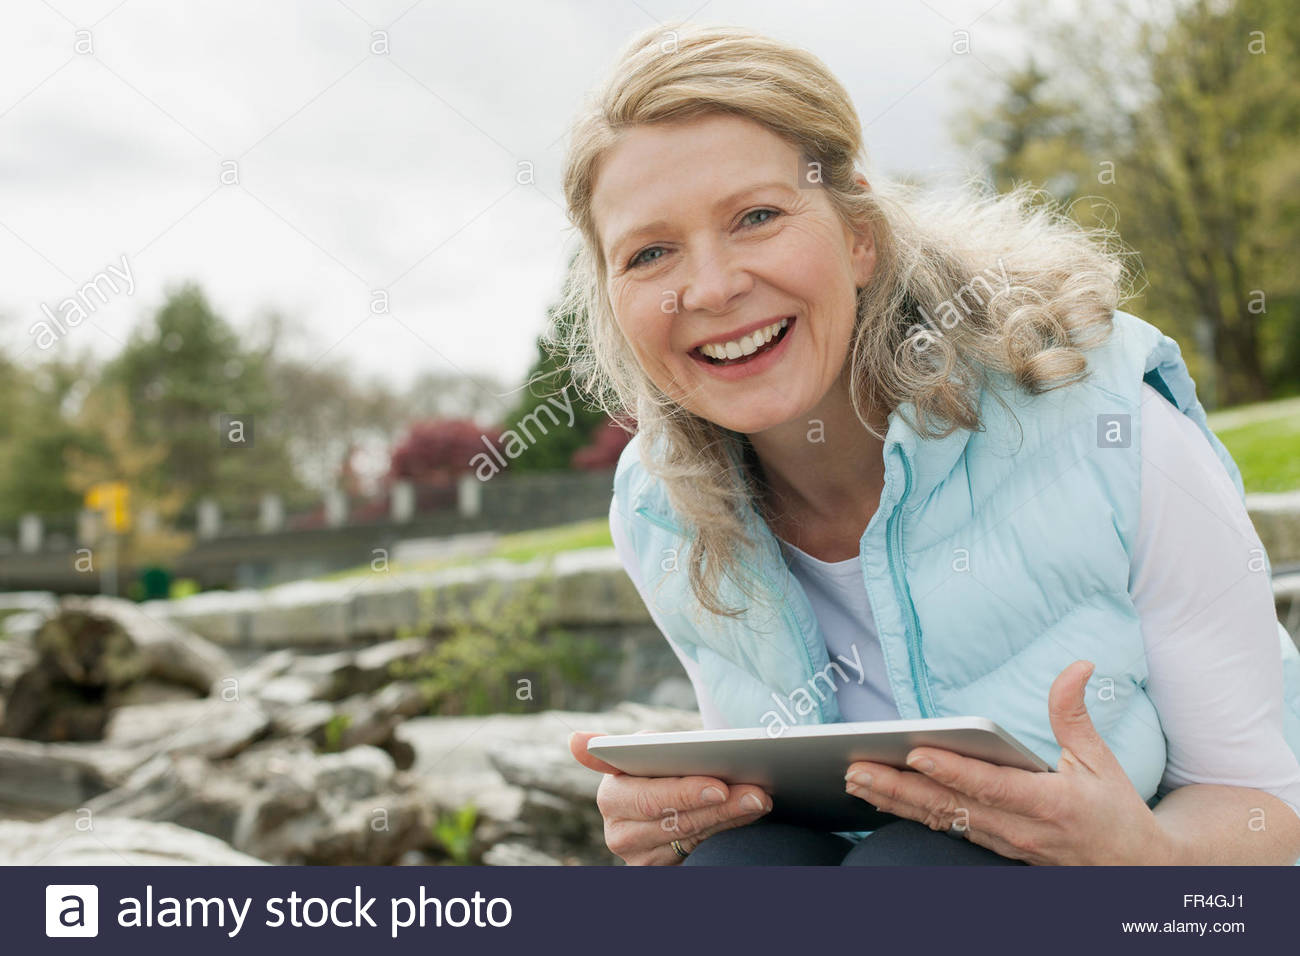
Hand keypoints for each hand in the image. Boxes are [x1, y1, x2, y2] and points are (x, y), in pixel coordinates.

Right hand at [569, 730, 772, 864]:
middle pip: (679, 822)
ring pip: (695, 840)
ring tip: (760, 800)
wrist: (664, 799)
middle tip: (756, 792)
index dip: (685, 792)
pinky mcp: (661, 873)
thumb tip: (575, 741)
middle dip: (722, 806)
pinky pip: (701, 856)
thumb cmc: (656, 767)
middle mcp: (619, 834)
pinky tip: (750, 817)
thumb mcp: (643, 753)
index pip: (651, 798)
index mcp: (610, 797)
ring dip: (732, 819)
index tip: (719, 785)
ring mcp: (642, 859)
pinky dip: (729, 834)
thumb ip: (624, 749)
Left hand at [843, 660, 1172, 864]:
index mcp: (1048, 803)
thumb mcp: (1101, 760)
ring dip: (896, 802)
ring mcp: (1003, 844)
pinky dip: (912, 815)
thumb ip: (1074, 713)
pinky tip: (881, 800)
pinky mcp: (994, 849)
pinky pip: (947, 830)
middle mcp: (1020, 829)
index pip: (990, 786)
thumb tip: (1077, 665)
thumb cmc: (1115, 810)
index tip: (916, 753)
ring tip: (855, 781)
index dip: (952, 771)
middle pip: (950, 807)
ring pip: (941, 821)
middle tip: (856, 769)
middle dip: (899, 789)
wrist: (1133, 869)